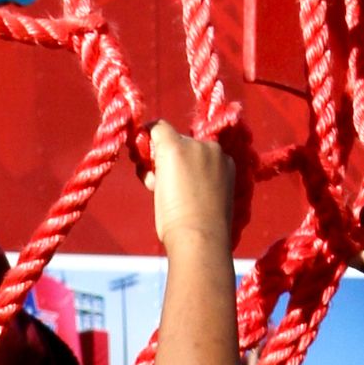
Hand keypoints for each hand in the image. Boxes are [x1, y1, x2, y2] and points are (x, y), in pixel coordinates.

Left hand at [146, 121, 234, 250]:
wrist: (200, 236)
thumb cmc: (203, 231)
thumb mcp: (209, 202)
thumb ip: (197, 185)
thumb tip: (177, 183)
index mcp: (226, 164)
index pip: (200, 154)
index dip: (184, 165)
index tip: (174, 181)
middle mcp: (213, 150)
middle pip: (184, 145)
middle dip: (169, 162)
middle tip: (161, 188)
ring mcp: (194, 147)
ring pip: (169, 141)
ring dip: (157, 160)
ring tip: (153, 187)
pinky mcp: (174, 147)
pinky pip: (157, 129)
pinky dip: (146, 135)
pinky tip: (137, 150)